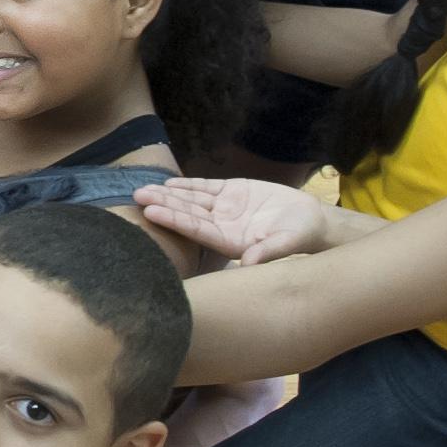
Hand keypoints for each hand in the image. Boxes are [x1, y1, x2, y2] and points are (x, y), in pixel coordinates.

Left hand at [135, 174, 335, 266]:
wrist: (310, 221)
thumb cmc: (300, 236)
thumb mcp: (286, 243)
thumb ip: (266, 251)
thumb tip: (247, 265)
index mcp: (230, 241)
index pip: (196, 229)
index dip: (174, 220)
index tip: (151, 212)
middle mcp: (222, 226)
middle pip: (187, 213)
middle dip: (162, 204)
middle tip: (136, 196)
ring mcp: (226, 210)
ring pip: (192, 200)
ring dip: (169, 194)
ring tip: (143, 188)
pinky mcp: (233, 193)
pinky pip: (206, 188)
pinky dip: (188, 185)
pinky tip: (168, 182)